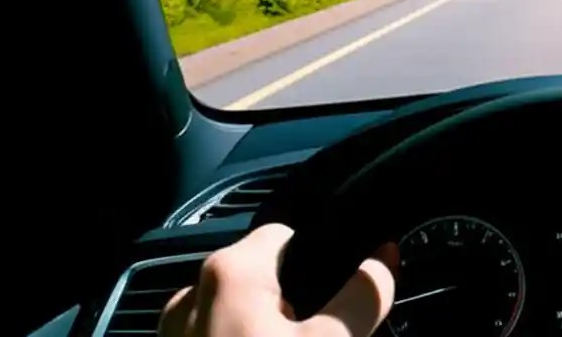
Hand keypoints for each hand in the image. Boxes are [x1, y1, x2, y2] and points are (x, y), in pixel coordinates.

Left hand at [159, 223, 397, 336]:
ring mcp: (175, 336)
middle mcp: (192, 295)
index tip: (348, 291)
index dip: (327, 257)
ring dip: (271, 332)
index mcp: (230, 271)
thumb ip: (363, 297)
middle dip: (299, 304)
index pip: (290, 235)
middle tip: (326, 336)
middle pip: (265, 279)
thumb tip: (385, 256)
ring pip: (240, 316)